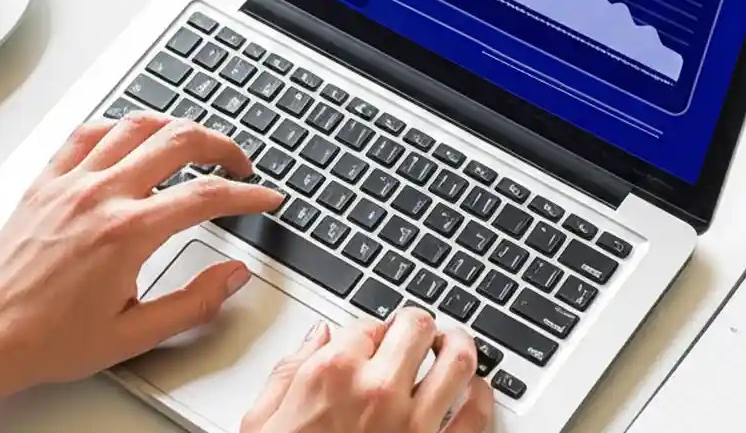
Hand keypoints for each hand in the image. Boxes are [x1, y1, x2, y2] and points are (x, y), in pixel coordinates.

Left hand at [0, 112, 283, 389]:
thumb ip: (195, 302)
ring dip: (175, 127)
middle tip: (238, 165)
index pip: (206, 195)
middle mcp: (100, 197)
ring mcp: (69, 183)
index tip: (265, 197)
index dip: (247, 193)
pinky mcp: (44, 182)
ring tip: (194, 144)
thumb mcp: (134, 334)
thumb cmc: (47, 340)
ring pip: (135, 125)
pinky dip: (118, 128)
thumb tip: (233, 276)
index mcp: (127, 233)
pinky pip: (86, 134)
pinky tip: (131, 139)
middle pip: (178, 140)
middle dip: (221, 146)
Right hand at [242, 309, 494, 432]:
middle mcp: (377, 390)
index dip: (372, 330)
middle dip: (416, 327)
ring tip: (454, 348)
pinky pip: (477, 414)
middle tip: (416, 335)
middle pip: (416, 327)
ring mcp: (413, 423)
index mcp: (332, 374)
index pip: (367, 323)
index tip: (373, 342)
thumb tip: (317, 338)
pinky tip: (475, 391)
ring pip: (457, 360)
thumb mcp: (263, 421)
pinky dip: (482, 396)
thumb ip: (289, 371)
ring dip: (458, 348)